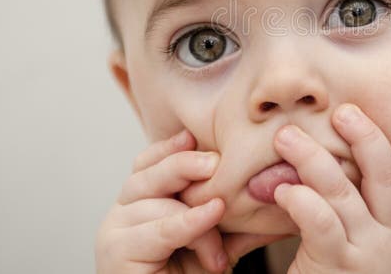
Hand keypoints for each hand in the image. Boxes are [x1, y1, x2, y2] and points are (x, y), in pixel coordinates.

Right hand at [95, 128, 285, 272]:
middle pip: (146, 174)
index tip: (195, 137)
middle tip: (215, 163)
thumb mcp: (218, 243)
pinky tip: (210, 214)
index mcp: (141, 201)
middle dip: (182, 163)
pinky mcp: (117, 254)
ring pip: (154, 201)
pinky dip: (187, 222)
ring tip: (221, 210)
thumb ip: (238, 219)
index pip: (149, 162)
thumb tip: (275, 195)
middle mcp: (123, 212)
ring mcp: (115, 231)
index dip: (171, 148)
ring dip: (193, 207)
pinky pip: (158, 230)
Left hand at [271, 104, 390, 273]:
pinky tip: (283, 189)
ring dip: (314, 159)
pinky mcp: (340, 267)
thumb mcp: (366, 246)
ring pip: (345, 192)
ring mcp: (369, 253)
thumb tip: (331, 163)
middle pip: (388, 177)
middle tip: (344, 111)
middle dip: (367, 138)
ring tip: (288, 137)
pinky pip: (322, 222)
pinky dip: (301, 200)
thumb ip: (358, 209)